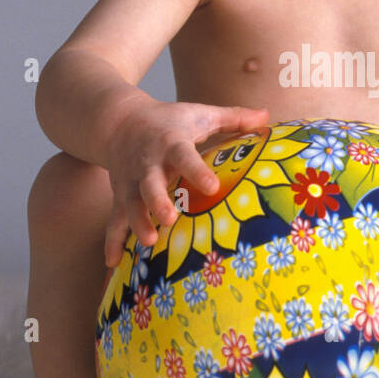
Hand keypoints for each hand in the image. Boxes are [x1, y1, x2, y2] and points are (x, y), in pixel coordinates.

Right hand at [103, 101, 269, 266]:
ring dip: (137, 223)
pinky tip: (113, 263)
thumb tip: (266, 114)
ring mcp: (130, 182)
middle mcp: (148, 164)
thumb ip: (233, 117)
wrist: (119, 121)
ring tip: (150, 241)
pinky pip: (114, 219)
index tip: (212, 186)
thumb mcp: (200, 114)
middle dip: (157, 201)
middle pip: (149, 183)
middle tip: (170, 218)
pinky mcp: (120, 195)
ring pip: (130, 204)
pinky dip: (112, 241)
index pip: (184, 156)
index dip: (197, 171)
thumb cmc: (168, 121)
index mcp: (171, 143)